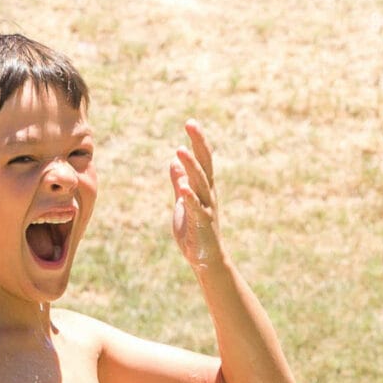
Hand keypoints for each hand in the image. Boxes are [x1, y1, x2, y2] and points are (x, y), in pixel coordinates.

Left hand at [169, 119, 222, 268]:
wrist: (205, 259)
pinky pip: (196, 208)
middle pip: (205, 164)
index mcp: (204, 188)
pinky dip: (190, 198)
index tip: (191, 122)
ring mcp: (207, 208)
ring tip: (180, 151)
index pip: (203, 160)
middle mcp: (208, 194)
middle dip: (198, 144)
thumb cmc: (194, 231)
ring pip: (200, 183)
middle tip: (190, 124)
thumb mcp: (183, 202)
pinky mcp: (203, 224)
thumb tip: (174, 162)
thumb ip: (179, 182)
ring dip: (191, 167)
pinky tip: (183, 188)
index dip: (198, 142)